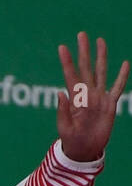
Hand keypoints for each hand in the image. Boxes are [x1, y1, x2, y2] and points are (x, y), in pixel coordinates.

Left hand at [57, 32, 128, 162]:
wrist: (84, 150)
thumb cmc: (71, 140)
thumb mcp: (64, 128)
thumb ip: (63, 111)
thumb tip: (60, 93)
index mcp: (75, 99)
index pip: (70, 75)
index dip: (67, 61)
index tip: (62, 47)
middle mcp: (87, 94)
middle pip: (86, 68)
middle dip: (84, 51)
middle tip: (81, 34)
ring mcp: (99, 97)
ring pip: (101, 72)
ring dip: (101, 57)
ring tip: (100, 41)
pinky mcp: (110, 104)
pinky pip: (117, 87)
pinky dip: (121, 76)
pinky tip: (124, 64)